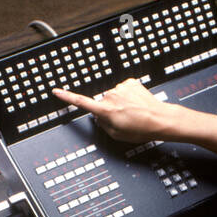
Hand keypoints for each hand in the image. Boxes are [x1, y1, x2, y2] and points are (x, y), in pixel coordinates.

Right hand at [51, 77, 176, 143]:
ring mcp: (121, 88)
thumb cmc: (141, 129)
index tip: (56, 91)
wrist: (160, 119)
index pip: (81, 102)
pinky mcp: (131, 82)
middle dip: (109, 110)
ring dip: (121, 103)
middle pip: (102, 102)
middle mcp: (111, 96)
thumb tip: (98, 116)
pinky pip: (124, 89)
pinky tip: (137, 104)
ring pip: (114, 96)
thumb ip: (103, 125)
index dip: (66, 97)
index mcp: (105, 110)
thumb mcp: (117, 135)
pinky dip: (129, 96)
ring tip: (134, 112)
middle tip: (124, 119)